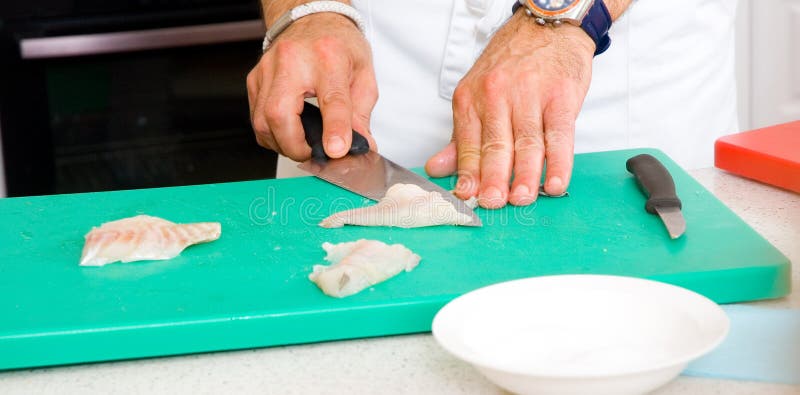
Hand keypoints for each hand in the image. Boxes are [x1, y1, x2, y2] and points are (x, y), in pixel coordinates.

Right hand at [247, 12, 377, 160]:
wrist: (313, 20)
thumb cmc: (338, 45)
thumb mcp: (363, 75)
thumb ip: (361, 115)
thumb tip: (360, 145)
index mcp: (328, 56)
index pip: (331, 99)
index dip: (334, 130)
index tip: (336, 151)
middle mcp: (292, 60)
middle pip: (280, 114)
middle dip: (295, 146)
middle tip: (312, 154)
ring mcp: (268, 69)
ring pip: (262, 121)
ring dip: (282, 143)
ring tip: (302, 145)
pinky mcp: (254, 78)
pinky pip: (256, 118)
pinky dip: (271, 134)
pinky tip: (288, 133)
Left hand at [425, 11, 594, 207]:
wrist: (547, 28)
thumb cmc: (513, 65)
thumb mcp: (477, 95)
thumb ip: (461, 139)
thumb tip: (437, 169)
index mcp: (471, 98)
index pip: (467, 144)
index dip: (468, 174)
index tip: (469, 198)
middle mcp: (496, 95)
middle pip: (495, 145)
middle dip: (493, 178)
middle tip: (493, 203)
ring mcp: (529, 95)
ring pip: (526, 143)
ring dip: (525, 175)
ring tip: (522, 198)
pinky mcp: (560, 95)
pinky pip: (558, 135)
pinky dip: (558, 162)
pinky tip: (555, 182)